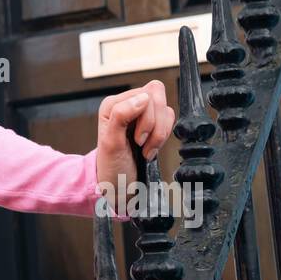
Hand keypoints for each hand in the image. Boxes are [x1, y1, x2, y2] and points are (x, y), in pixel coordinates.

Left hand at [94, 80, 175, 215]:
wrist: (120, 185)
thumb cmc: (112, 166)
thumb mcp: (111, 142)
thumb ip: (121, 115)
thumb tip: (143, 97)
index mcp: (113, 104)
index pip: (145, 94)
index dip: (147, 119)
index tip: (138, 140)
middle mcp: (127, 104)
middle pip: (158, 98)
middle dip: (155, 126)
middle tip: (142, 143)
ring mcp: (141, 113)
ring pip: (166, 109)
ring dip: (159, 134)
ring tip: (146, 148)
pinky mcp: (152, 122)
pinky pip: (169, 118)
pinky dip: (164, 136)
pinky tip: (151, 148)